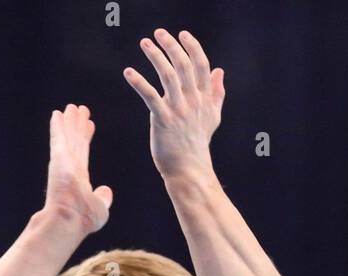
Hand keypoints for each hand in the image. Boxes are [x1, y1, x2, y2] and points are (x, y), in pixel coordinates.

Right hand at [44, 103, 112, 234]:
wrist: (69, 220)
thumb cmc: (83, 219)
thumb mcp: (100, 208)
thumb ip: (102, 197)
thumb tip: (106, 190)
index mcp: (79, 180)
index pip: (83, 154)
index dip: (86, 139)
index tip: (89, 126)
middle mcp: (70, 169)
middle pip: (75, 142)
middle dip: (77, 126)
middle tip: (79, 110)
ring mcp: (62, 163)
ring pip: (67, 136)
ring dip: (69, 122)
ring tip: (72, 107)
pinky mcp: (58, 158)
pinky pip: (58, 137)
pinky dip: (57, 126)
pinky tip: (57, 114)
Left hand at [123, 28, 223, 179]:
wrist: (189, 170)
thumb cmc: (197, 144)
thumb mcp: (212, 116)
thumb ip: (216, 93)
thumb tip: (219, 70)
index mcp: (204, 98)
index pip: (201, 65)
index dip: (192, 47)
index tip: (182, 34)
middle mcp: (193, 101)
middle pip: (184, 65)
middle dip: (171, 45)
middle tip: (159, 33)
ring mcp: (178, 110)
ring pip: (168, 75)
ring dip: (155, 56)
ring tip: (145, 43)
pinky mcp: (163, 120)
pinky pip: (150, 95)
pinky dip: (138, 82)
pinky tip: (128, 72)